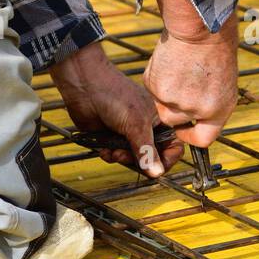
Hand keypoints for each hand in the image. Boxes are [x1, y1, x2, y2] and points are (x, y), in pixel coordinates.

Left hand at [49, 41, 182, 175]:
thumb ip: (146, 150)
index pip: (173, 147)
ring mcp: (128, 133)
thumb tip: (157, 173)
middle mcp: (146, 128)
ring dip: (122, 158)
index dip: (166, 159)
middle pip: (151, 157)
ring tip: (114, 150)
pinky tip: (104, 148)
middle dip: (138, 160)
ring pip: (132, 159)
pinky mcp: (111, 137)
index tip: (155, 167)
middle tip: (126, 155)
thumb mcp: (135, 124)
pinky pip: (115, 155)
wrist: (84, 86)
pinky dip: (110, 155)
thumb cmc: (114, 94)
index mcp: (159, 121)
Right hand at [143, 15, 237, 146]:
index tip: (184, 128)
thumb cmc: (216, 50)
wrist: (200, 26)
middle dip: (172, 107)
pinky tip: (168, 61)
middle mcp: (196, 109)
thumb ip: (209, 105)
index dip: (189, 135)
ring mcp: (173, 99)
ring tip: (177, 69)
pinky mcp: (155, 85)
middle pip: (172, 120)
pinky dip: (157, 76)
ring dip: (164, 91)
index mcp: (218, 111)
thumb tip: (195, 119)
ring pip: (160, 103)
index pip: (202, 139)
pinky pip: (151, 87)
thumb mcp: (223, 84)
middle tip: (177, 86)